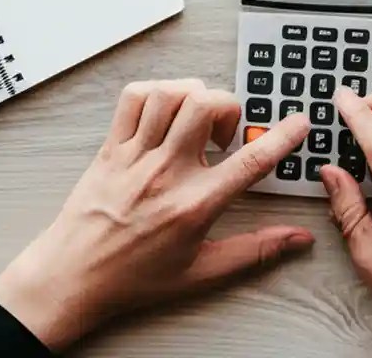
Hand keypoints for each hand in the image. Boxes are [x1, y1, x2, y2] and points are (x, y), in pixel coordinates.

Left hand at [0, 79, 312, 348]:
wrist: (73, 277)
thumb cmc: (133, 278)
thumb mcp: (203, 272)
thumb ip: (255, 250)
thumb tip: (296, 240)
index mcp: (194, 205)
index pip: (251, 161)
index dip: (282, 137)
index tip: (299, 123)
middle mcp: (165, 173)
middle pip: (207, 107)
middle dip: (229, 107)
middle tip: (226, 131)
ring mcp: (134, 156)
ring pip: (169, 94)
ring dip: (194, 95)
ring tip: (197, 118)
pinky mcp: (110, 147)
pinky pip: (132, 99)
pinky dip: (154, 92)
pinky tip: (163, 112)